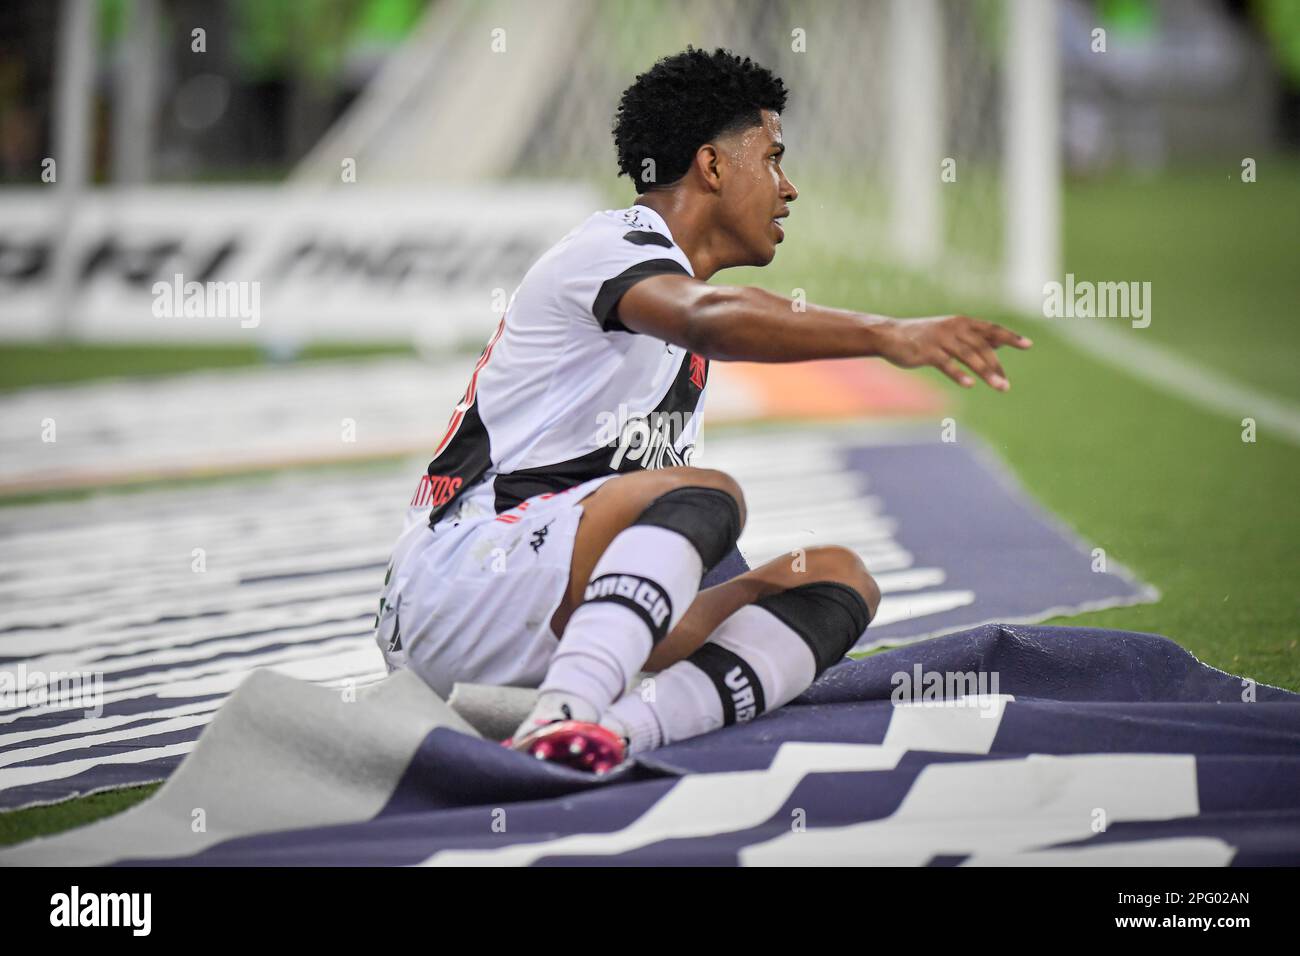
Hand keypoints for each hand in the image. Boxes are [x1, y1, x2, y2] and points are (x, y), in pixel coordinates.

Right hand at [877, 315, 1032, 390]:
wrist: (890, 336)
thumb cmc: (923, 336)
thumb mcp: (952, 333)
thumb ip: (975, 338)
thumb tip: (1001, 343)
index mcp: (962, 322)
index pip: (991, 329)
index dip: (1010, 337)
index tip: (1028, 345)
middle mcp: (954, 328)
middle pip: (982, 347)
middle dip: (996, 367)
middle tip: (1007, 385)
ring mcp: (941, 339)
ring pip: (969, 356)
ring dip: (985, 372)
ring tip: (999, 387)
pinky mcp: (927, 352)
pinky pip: (946, 363)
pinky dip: (959, 374)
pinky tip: (970, 385)